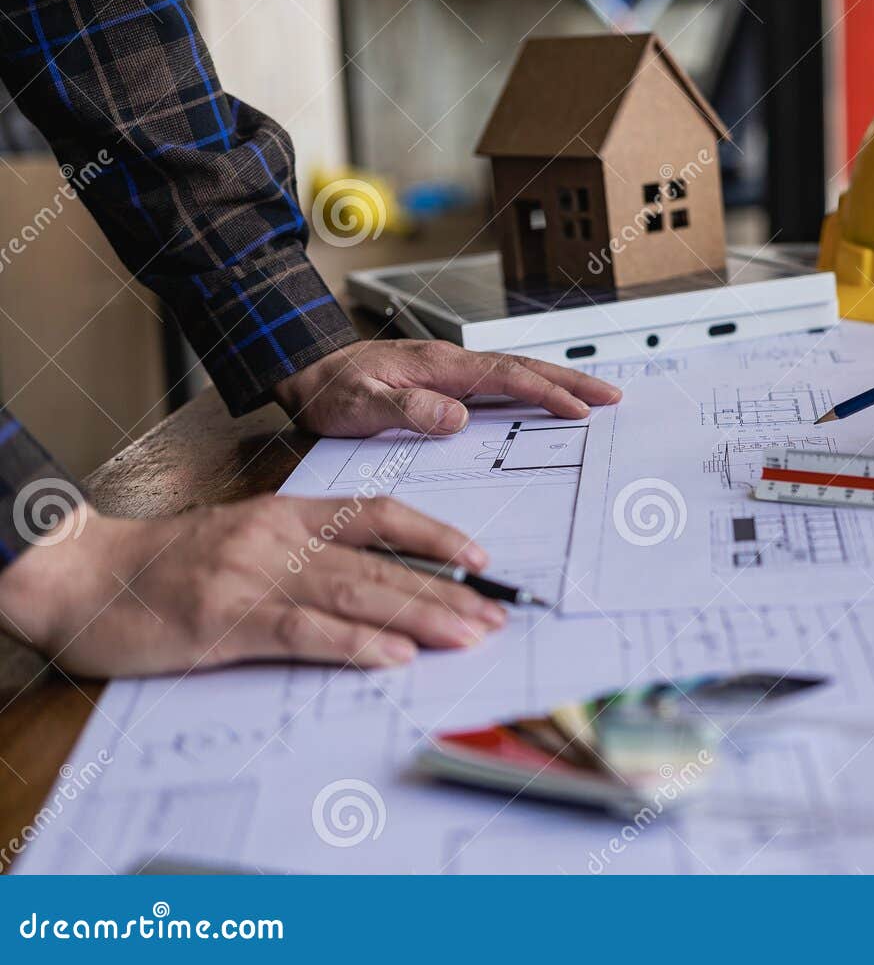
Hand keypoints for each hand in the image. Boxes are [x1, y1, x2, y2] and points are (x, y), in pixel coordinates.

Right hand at [0, 495, 509, 676]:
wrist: (80, 575)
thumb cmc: (167, 564)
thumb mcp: (247, 539)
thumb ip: (307, 552)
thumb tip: (378, 581)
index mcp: (288, 514)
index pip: (379, 515)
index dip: (436, 534)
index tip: (481, 558)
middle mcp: (279, 539)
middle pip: (381, 563)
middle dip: (447, 590)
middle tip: (497, 614)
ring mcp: (253, 579)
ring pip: (355, 594)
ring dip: (420, 616)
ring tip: (468, 633)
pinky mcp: (226, 622)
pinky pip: (303, 632)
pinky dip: (354, 644)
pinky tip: (394, 655)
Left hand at [274, 340, 621, 436]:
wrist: (305, 370)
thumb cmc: (328, 389)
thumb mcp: (358, 405)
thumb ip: (406, 410)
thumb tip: (457, 416)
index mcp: (438, 365)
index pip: (506, 377)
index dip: (546, 393)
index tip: (579, 409)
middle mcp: (452, 361)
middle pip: (525, 367)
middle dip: (572, 380)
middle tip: (612, 394)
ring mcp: (452, 369)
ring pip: (517, 371)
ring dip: (559, 381)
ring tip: (595, 394)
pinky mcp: (448, 380)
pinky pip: (502, 380)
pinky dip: (533, 386)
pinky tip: (545, 396)